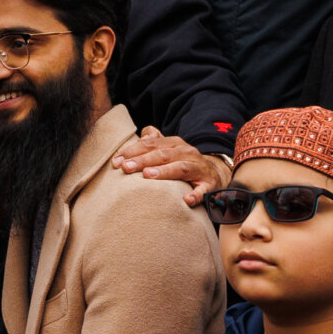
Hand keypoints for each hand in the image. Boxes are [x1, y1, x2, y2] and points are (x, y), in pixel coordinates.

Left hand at [110, 127, 231, 206]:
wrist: (216, 174)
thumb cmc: (184, 162)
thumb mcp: (170, 149)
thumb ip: (154, 141)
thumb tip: (142, 133)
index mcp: (174, 144)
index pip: (151, 145)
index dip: (133, 151)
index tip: (116, 161)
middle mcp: (187, 153)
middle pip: (162, 155)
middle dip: (142, 160)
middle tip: (126, 167)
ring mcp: (199, 168)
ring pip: (180, 168)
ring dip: (164, 172)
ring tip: (148, 176)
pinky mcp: (209, 185)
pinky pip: (203, 190)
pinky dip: (196, 195)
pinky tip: (186, 200)